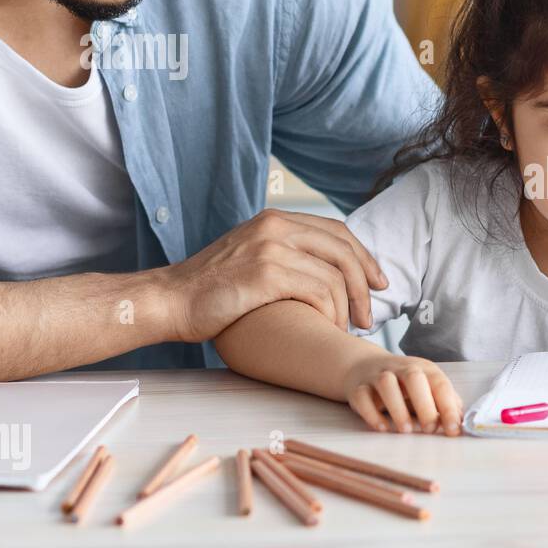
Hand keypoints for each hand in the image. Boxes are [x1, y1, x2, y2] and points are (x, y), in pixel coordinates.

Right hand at [161, 208, 386, 341]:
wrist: (170, 301)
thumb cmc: (211, 290)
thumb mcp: (251, 256)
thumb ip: (285, 254)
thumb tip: (328, 271)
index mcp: (275, 219)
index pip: (338, 231)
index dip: (364, 258)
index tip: (378, 282)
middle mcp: (275, 226)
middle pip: (343, 250)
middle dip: (365, 285)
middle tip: (369, 315)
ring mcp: (270, 247)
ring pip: (335, 275)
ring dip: (346, 307)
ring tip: (344, 328)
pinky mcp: (266, 273)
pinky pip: (319, 291)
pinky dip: (329, 312)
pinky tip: (326, 326)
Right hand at [345, 355, 462, 435]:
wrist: (365, 366)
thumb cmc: (405, 384)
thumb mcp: (428, 387)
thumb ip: (445, 403)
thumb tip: (461, 424)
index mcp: (423, 369)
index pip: (439, 383)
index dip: (448, 406)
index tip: (453, 429)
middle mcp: (401, 368)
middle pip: (413, 378)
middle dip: (424, 404)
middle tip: (429, 429)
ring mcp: (377, 375)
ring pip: (386, 384)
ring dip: (397, 407)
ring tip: (406, 430)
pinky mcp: (358, 387)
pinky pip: (362, 397)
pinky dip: (371, 413)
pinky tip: (382, 428)